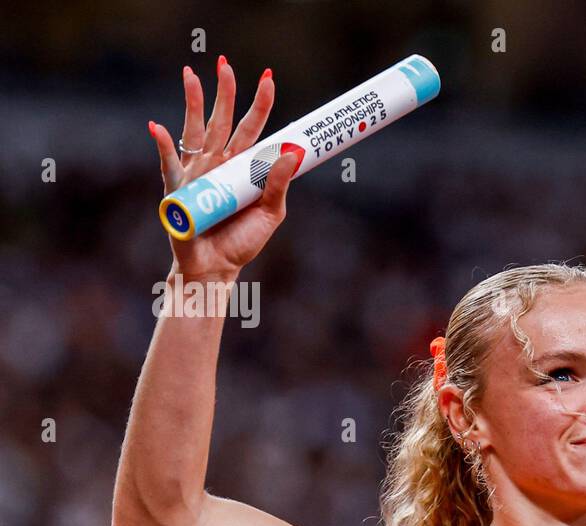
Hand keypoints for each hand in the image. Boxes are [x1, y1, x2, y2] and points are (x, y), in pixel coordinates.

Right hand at [150, 57, 295, 279]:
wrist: (216, 268)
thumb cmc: (242, 241)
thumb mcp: (270, 213)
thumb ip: (278, 184)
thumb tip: (292, 152)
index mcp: (242, 166)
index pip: (253, 128)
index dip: (260, 104)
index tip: (268, 78)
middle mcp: (218, 163)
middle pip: (221, 121)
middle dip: (223, 92)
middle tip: (225, 64)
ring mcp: (196, 173)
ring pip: (194, 131)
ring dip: (192, 104)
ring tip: (190, 76)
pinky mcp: (177, 189)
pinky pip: (169, 164)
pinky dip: (164, 146)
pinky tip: (160, 128)